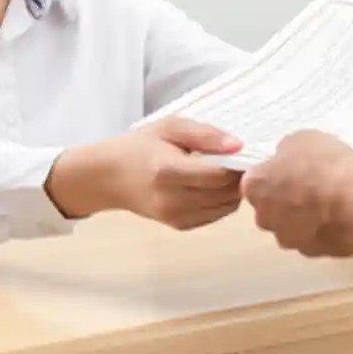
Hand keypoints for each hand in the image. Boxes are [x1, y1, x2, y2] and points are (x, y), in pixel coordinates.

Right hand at [47, 117, 244, 230]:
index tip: (243, 150)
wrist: (110, 177)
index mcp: (168, 171)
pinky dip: (222, 201)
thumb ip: (205, 134)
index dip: (238, 162)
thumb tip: (238, 145)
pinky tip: (212, 185)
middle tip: (237, 159)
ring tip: (223, 171)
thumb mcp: (170, 127)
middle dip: (239, 177)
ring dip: (234, 190)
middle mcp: (172, 200)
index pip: (219, 174)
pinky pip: (216, 215)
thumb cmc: (140, 146)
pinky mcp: (180, 226)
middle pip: (226, 193)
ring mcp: (176, 217)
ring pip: (226, 208)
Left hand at [242, 131, 352, 257]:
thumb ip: (287, 152)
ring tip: (332, 200)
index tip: (293, 167)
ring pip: (292, 225)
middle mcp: (264, 218)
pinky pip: (315, 238)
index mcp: (254, 187)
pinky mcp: (313, 253)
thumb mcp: (304, 139)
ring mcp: (288, 240)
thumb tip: (286, 160)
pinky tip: (342, 215)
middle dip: (286, 197)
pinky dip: (324, 229)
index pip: (255, 180)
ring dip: (305, 215)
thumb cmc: (326, 166)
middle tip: (312, 182)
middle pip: (270, 206)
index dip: (274, 173)